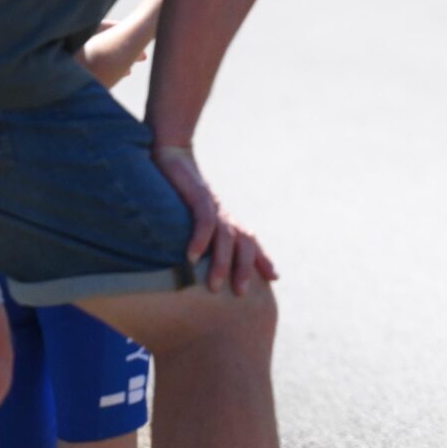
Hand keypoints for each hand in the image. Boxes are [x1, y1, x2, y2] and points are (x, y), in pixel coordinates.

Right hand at [152, 144, 278, 295]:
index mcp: (226, 219)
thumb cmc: (178, 190)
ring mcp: (213, 204)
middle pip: (244, 242)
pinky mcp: (198, 195)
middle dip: (245, 268)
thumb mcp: (192, 216)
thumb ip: (199, 236)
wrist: (171, 154)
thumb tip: (192, 263)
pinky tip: (191, 257)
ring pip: (226, 236)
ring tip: (215, 286)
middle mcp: (224, 213)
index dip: (262, 258)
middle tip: (241, 293)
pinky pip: (204, 220)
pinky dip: (199, 239)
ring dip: (221, 262)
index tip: (275, 277)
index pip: (250, 240)